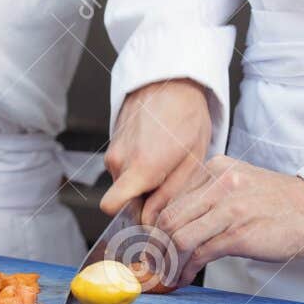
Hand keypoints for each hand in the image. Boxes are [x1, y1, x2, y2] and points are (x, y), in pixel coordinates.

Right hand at [101, 78, 213, 225]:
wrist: (172, 81)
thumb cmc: (187, 117)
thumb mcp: (191, 161)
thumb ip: (170, 196)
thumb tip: (152, 222)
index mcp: (140, 167)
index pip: (112, 207)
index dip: (132, 219)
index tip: (152, 220)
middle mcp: (120, 160)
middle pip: (123, 199)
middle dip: (143, 202)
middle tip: (170, 189)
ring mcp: (114, 150)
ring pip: (123, 183)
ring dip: (141, 184)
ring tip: (167, 166)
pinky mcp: (114, 142)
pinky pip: (123, 167)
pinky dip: (137, 168)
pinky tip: (158, 153)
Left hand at [156, 156, 303, 285]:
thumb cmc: (277, 203)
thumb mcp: (237, 186)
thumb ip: (207, 198)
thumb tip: (173, 228)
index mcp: (214, 168)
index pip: (169, 200)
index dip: (153, 229)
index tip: (149, 248)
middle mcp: (217, 183)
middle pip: (167, 218)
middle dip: (154, 249)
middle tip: (152, 267)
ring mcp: (228, 207)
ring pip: (178, 236)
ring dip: (168, 262)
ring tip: (168, 276)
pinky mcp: (239, 232)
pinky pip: (199, 252)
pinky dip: (186, 269)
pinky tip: (186, 276)